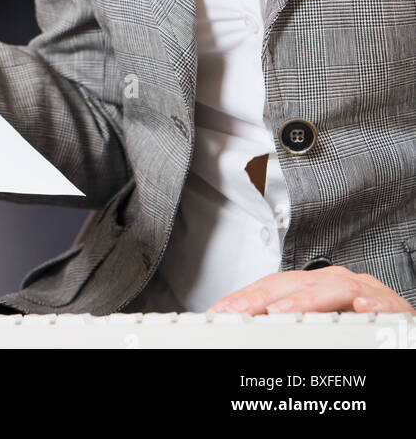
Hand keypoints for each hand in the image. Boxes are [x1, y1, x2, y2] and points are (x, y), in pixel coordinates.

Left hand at [209, 266, 415, 314]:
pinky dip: (370, 303)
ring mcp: (367, 292)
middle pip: (297, 281)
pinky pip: (381, 301)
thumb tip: (252, 325)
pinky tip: (358, 309)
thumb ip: (290, 326)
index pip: (275, 286)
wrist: (405, 335)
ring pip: (334, 286)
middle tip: (239, 312)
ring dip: (307, 299)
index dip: (247, 297)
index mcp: (318, 287)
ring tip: (283, 311)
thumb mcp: (320, 326)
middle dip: (264, 296)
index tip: (220, 312)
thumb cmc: (363, 332)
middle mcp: (339, 284)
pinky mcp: (395, 307)